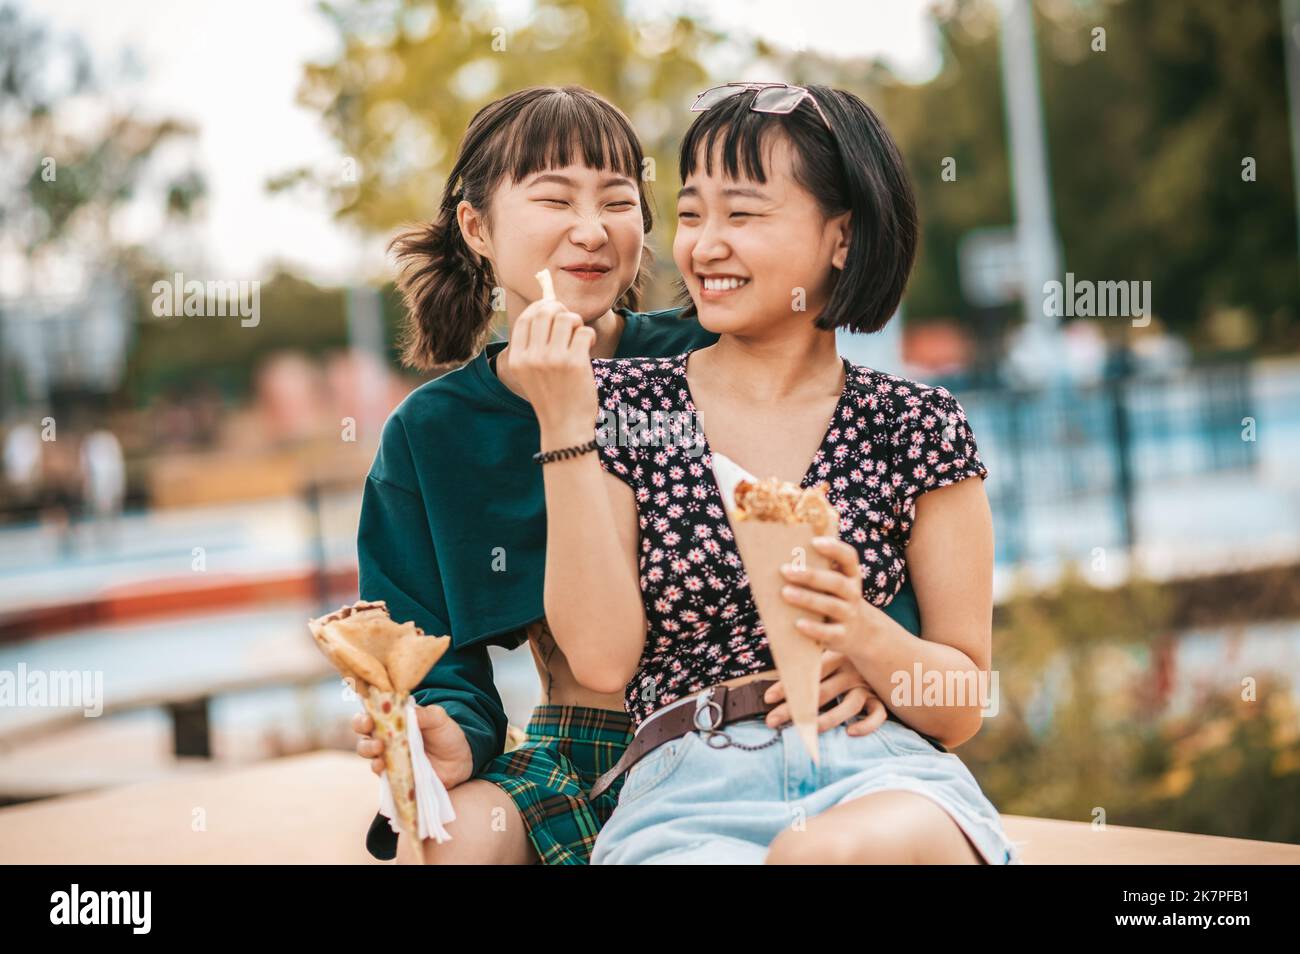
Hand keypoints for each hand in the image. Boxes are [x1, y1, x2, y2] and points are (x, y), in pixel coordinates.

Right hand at [352, 703, 473, 788]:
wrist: (460, 761)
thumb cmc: (446, 734)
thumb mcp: (439, 719)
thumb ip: (425, 714)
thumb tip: (408, 711)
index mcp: (395, 718)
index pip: (373, 711)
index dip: (366, 710)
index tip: (369, 713)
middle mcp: (386, 735)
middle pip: (364, 730)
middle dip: (362, 727)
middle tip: (371, 728)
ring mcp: (388, 755)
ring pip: (367, 750)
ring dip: (368, 748)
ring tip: (379, 748)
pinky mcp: (392, 773)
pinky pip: (379, 771)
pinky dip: (377, 768)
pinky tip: (381, 766)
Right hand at [504, 297, 597, 438]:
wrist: (565, 426)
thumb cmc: (552, 397)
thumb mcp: (531, 373)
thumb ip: (533, 345)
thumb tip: (547, 308)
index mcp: (517, 359)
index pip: (525, 319)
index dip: (539, 307)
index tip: (552, 309)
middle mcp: (531, 357)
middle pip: (545, 313)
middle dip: (561, 310)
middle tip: (571, 321)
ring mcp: (552, 359)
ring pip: (566, 318)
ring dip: (577, 322)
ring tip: (580, 337)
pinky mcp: (574, 363)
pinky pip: (584, 332)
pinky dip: (589, 336)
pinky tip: (588, 347)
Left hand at [762, 650, 888, 736]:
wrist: (889, 649)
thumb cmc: (849, 654)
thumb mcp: (832, 649)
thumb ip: (812, 658)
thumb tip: (781, 663)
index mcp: (837, 655)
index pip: (809, 673)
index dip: (788, 686)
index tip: (767, 698)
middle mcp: (852, 671)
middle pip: (822, 692)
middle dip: (796, 709)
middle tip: (772, 721)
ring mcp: (868, 686)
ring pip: (849, 705)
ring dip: (828, 719)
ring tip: (810, 731)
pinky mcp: (881, 699)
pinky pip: (877, 714)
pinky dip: (867, 725)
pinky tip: (850, 733)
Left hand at [778, 536, 878, 654]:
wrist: (861, 633)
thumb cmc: (836, 599)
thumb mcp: (834, 584)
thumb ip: (818, 571)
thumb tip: (781, 561)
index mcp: (851, 576)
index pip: (849, 557)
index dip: (834, 548)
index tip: (813, 542)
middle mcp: (853, 594)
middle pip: (836, 582)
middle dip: (810, 575)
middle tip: (784, 570)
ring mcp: (849, 615)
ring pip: (831, 606)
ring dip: (807, 598)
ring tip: (785, 592)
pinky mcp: (842, 636)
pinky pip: (829, 633)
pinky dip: (814, 628)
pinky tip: (798, 623)